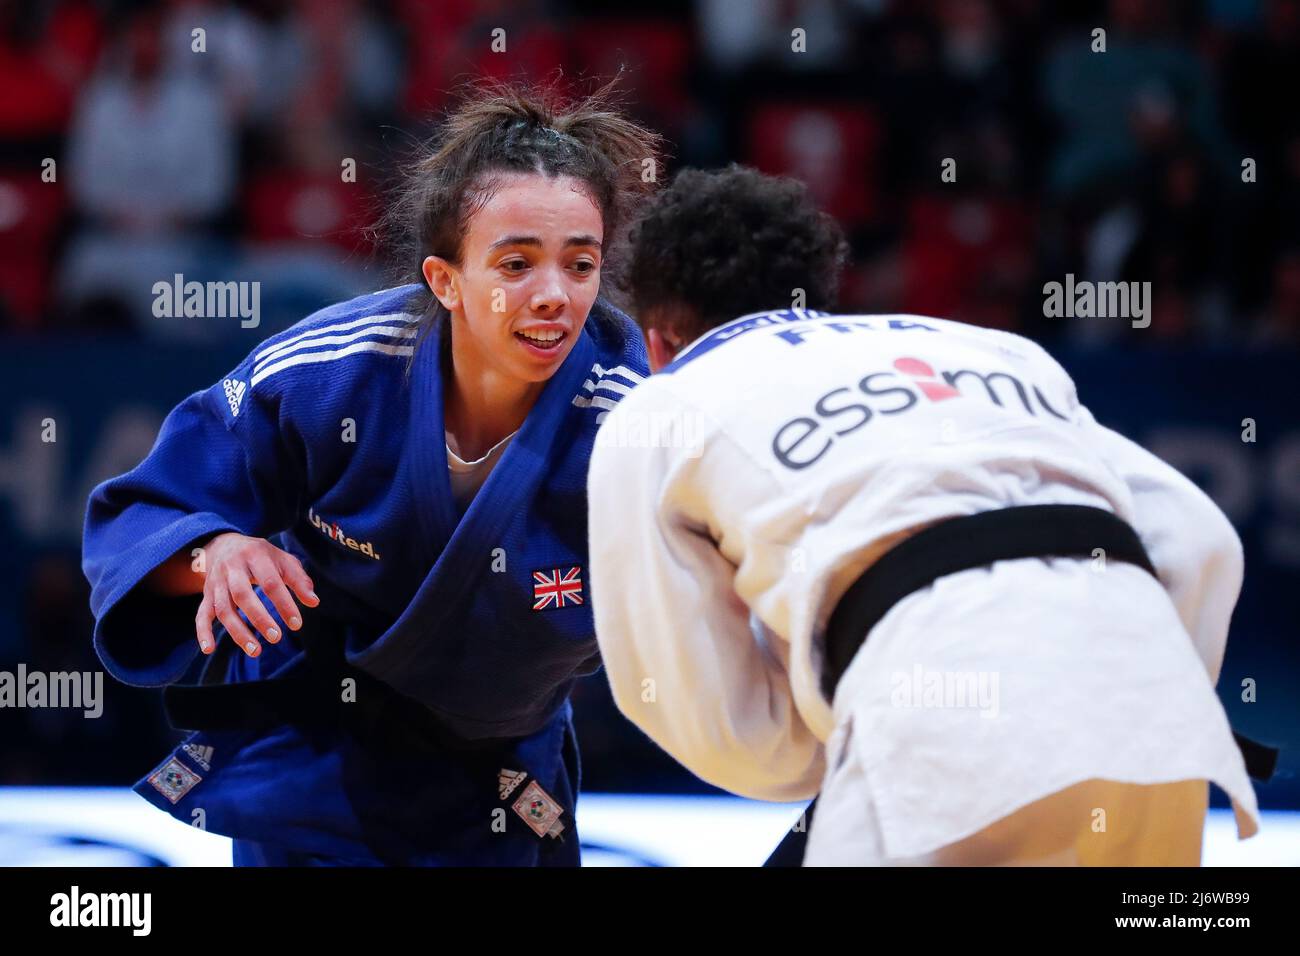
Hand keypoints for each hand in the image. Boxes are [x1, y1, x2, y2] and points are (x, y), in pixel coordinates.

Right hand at [194, 532, 319, 657]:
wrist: (224, 544)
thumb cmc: (261, 556)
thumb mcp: (282, 560)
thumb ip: (299, 580)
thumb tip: (314, 602)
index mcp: (255, 556)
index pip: (270, 582)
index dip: (284, 604)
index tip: (296, 624)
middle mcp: (232, 568)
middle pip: (242, 595)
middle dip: (259, 618)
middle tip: (276, 638)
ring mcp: (216, 582)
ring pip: (223, 608)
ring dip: (238, 631)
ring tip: (256, 651)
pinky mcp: (206, 594)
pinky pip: (201, 614)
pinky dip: (203, 632)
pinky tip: (208, 649)